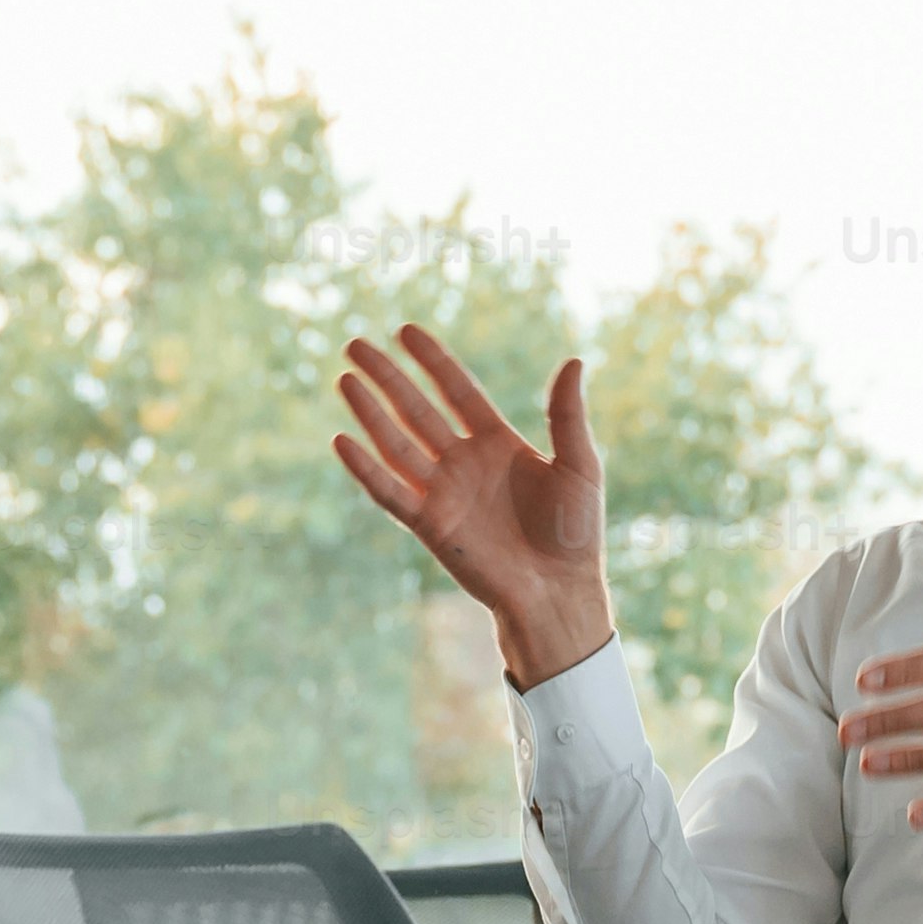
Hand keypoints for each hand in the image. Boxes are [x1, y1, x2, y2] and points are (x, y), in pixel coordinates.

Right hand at [331, 326, 613, 687]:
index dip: (433, 360)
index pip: (457, 390)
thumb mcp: (580, 465)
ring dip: (371, 412)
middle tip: (355, 345)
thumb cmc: (576, 534)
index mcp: (498, 443)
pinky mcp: (430, 525)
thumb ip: (567, 415)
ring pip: (397, 443)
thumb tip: (575, 360)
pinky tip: (343, 440)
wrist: (559, 592)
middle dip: (387, 377)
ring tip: (346, 379)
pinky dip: (366, 468)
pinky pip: (390, 492)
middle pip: (417, 408)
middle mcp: (464, 462)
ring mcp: (444, 492)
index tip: (405, 331)